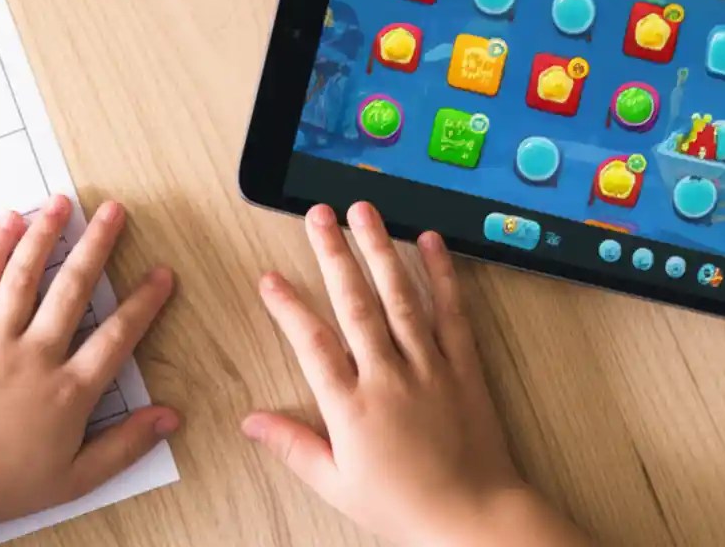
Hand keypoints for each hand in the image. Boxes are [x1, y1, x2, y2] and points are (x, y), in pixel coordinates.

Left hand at [0, 195, 178, 546]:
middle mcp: (36, 358)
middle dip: (99, 246)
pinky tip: (8, 224)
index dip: (144, 302)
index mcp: (69, 393)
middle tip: (115, 212)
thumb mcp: (76, 479)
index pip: (118, 336)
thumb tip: (169, 417)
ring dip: (47, 235)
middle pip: (74, 291)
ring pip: (26, 278)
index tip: (161, 275)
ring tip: (62, 203)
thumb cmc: (2, 485)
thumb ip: (126, 446)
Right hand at [242, 202, 586, 546]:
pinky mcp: (462, 366)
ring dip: (379, 249)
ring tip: (363, 210)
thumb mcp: (335, 483)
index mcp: (351, 407)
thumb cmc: (404, 506)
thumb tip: (250, 422)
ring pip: (399, 297)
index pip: (311, 343)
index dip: (288, 307)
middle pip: (354, 303)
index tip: (269, 278)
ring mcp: (428, 367)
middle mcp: (388, 377)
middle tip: (317, 214)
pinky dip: (441, 274)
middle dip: (333, 253)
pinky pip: (451, 312)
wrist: (474, 518)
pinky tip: (429, 241)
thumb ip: (293, 446)